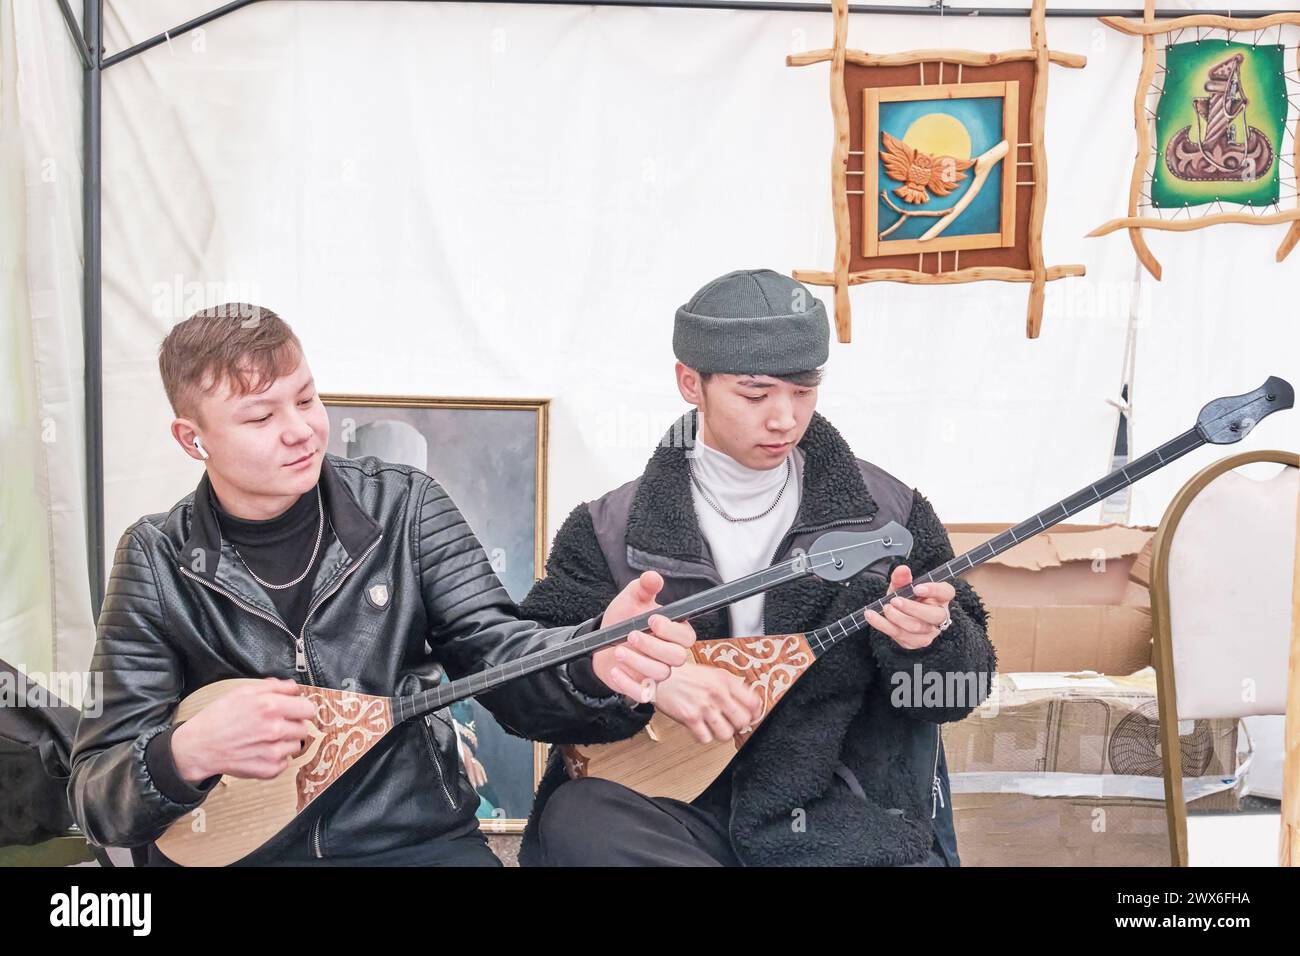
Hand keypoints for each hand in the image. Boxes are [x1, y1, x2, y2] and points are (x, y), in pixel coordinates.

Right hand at [170, 678, 317, 782]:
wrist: (198, 747)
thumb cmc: (218, 718)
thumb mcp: (243, 692)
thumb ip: (273, 686)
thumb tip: (293, 688)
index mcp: (271, 707)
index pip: (308, 709)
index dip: (300, 709)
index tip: (294, 711)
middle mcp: (275, 729)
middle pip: (303, 728)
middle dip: (292, 726)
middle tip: (275, 725)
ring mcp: (273, 752)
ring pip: (296, 746)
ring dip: (285, 743)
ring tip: (265, 739)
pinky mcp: (268, 769)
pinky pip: (285, 763)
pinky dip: (276, 759)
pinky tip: (260, 751)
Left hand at [591, 571, 695, 702]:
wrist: (603, 640)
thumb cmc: (624, 618)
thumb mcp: (632, 598)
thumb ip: (644, 587)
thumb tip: (653, 577)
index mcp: (674, 633)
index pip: (687, 636)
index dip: (671, 630)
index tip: (652, 620)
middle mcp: (669, 655)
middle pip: (676, 657)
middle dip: (653, 646)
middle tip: (631, 635)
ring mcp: (656, 672)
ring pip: (660, 674)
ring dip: (638, 662)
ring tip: (619, 650)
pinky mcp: (641, 687)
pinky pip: (642, 694)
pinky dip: (628, 684)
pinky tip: (615, 670)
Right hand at [654, 662, 763, 743]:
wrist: (659, 675)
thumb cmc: (684, 675)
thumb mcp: (712, 673)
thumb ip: (731, 686)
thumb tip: (749, 703)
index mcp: (725, 680)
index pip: (753, 702)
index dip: (755, 712)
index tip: (751, 715)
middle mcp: (717, 692)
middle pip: (742, 721)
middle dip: (737, 724)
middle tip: (730, 721)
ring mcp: (704, 706)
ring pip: (726, 734)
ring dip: (721, 732)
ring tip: (714, 725)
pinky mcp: (690, 718)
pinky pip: (705, 738)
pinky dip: (703, 736)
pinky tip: (700, 727)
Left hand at [863, 565, 955, 649]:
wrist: (899, 615)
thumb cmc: (906, 598)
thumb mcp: (902, 586)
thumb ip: (902, 578)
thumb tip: (902, 570)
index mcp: (941, 597)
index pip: (946, 592)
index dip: (934, 590)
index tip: (916, 588)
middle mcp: (939, 616)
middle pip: (934, 615)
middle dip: (912, 608)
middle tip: (894, 600)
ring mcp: (929, 631)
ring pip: (916, 628)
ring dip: (897, 618)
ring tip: (884, 608)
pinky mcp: (915, 642)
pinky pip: (900, 636)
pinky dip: (883, 626)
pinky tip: (872, 616)